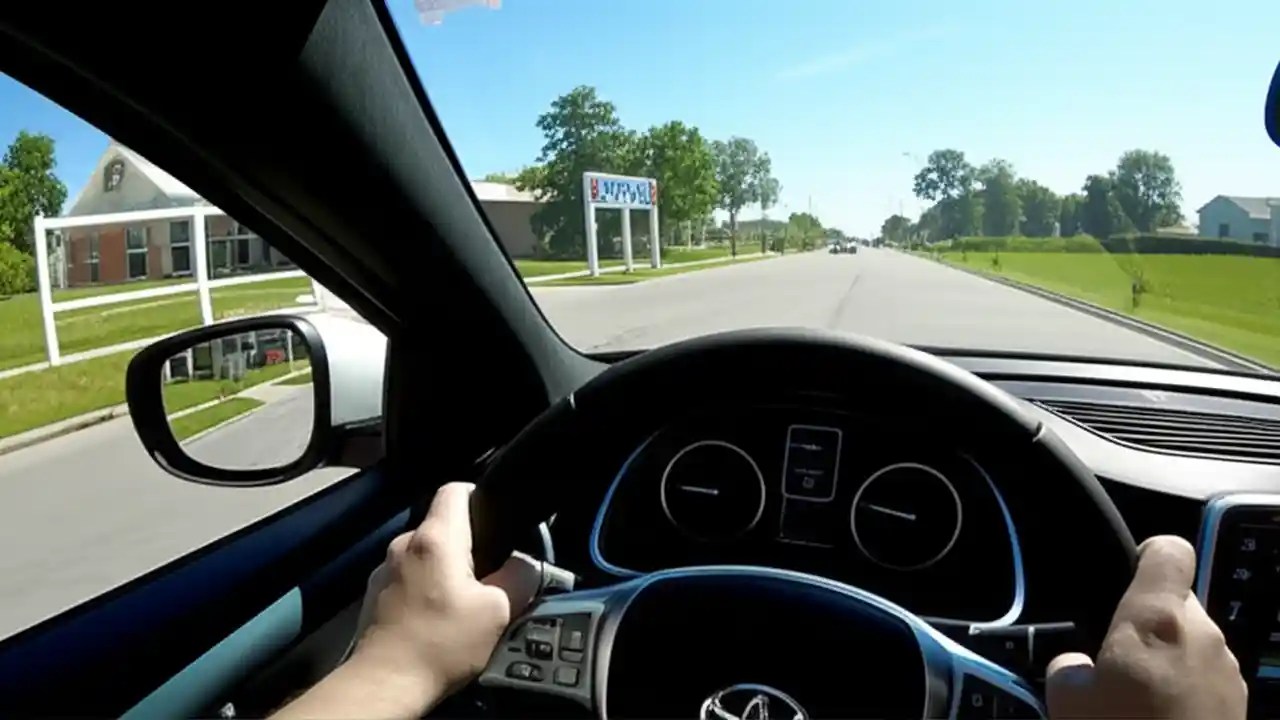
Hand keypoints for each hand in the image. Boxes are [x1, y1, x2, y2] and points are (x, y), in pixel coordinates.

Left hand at [352, 482, 541, 701]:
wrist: (385, 684)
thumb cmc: (438, 647)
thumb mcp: (497, 613)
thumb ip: (521, 578)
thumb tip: (528, 566)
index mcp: (436, 538)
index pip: (456, 489)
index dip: (480, 496)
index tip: (496, 520)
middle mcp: (404, 545)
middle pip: (443, 525)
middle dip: (469, 545)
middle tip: (490, 576)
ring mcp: (385, 569)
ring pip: (426, 554)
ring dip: (446, 571)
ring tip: (464, 605)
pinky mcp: (376, 594)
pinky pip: (409, 577)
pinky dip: (426, 590)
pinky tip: (438, 619)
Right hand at [1046, 535, 1246, 719]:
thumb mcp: (1066, 700)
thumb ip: (1069, 667)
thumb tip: (1079, 666)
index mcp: (1157, 618)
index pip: (1168, 551)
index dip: (1146, 557)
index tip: (1126, 579)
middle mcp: (1202, 634)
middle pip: (1176, 605)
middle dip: (1149, 628)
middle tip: (1117, 664)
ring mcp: (1228, 671)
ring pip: (1192, 644)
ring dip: (1169, 660)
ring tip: (1139, 700)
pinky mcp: (1240, 704)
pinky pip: (1205, 679)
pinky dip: (1186, 691)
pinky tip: (1161, 718)